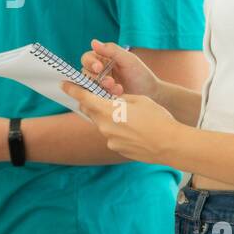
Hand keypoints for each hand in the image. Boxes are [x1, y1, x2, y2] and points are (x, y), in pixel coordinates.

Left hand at [60, 82, 178, 165]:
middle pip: (90, 111)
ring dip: (107, 117)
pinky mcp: (116, 148)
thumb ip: (121, 99)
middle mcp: (104, 126)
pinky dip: (117, 129)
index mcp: (108, 110)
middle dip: (91, 103)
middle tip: (98, 96)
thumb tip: (114, 102)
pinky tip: (134, 129)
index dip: (72, 90)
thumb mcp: (139, 100)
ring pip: (102, 124)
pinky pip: (111, 135)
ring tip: (127, 116)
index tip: (63, 84)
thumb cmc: (157, 118)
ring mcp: (109, 139)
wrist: (170, 145)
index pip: (84, 98)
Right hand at [78, 39, 158, 99]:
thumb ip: (111, 50)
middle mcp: (99, 72)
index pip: (87, 58)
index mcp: (103, 59)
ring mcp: (99, 85)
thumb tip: (93, 42)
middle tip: (110, 82)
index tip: (99, 68)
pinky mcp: (102, 97)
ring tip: (118, 90)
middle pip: (85, 73)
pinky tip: (117, 95)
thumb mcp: (128, 59)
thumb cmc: (140, 74)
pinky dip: (104, 96)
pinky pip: (95, 97)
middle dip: (97, 78)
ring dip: (102, 88)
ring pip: (89, 86)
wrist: (151, 94)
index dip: (90, 63)